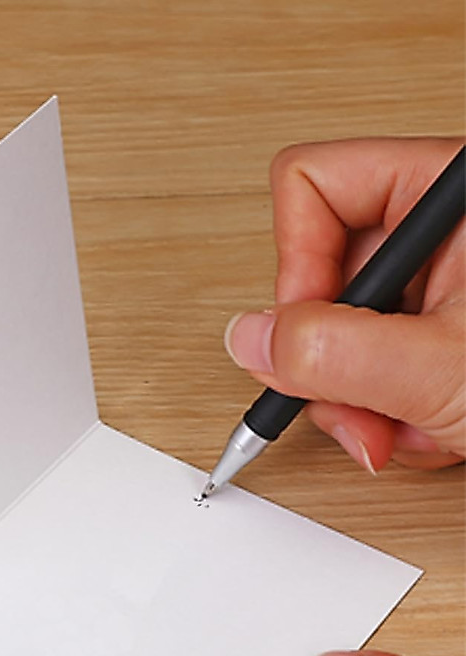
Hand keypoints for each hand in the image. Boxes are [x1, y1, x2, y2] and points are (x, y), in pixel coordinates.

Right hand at [224, 138, 464, 472]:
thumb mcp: (441, 370)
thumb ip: (335, 353)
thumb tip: (250, 337)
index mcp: (452, 195)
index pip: (313, 186)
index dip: (292, 266)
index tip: (303, 332)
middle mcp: (442, 231)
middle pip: (319, 274)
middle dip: (329, 361)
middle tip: (354, 409)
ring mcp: (442, 284)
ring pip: (338, 332)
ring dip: (357, 400)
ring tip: (404, 429)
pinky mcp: (440, 331)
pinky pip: (369, 364)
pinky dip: (387, 411)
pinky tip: (428, 427)